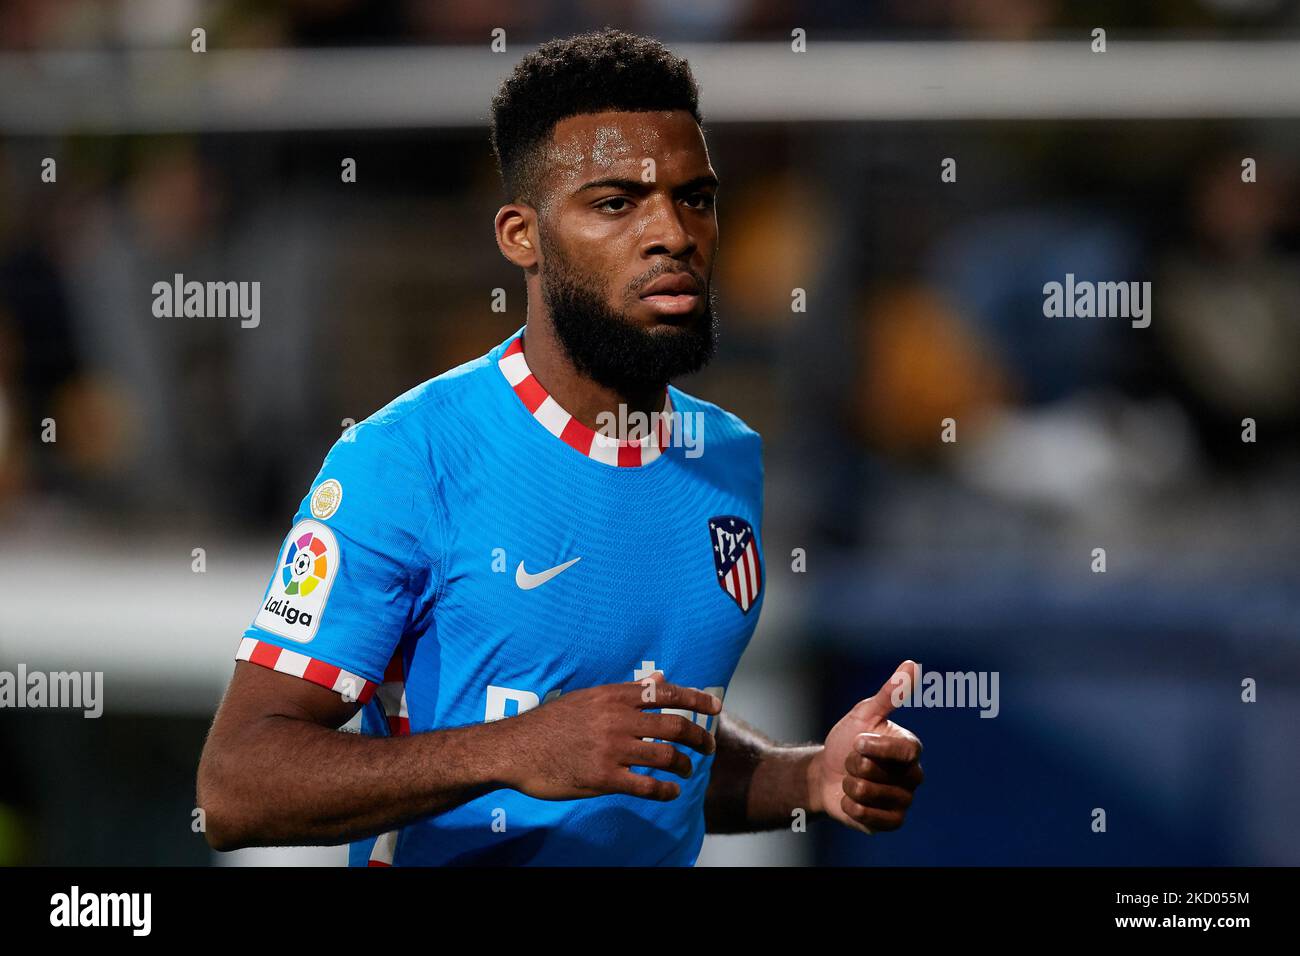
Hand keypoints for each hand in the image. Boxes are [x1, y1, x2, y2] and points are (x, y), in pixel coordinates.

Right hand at [497, 672, 722, 801]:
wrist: (515, 749)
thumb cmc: (551, 723)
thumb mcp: (589, 698)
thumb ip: (626, 691)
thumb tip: (659, 677)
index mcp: (612, 696)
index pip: (665, 693)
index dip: (696, 700)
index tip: (715, 708)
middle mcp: (616, 719)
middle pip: (673, 725)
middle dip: (698, 737)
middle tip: (708, 747)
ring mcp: (611, 749)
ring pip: (665, 756)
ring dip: (683, 765)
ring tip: (687, 770)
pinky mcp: (603, 778)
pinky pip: (646, 785)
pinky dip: (666, 790)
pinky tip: (671, 792)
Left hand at [807, 660, 923, 833]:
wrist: (826, 774)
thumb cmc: (846, 741)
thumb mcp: (864, 714)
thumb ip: (890, 693)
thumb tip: (912, 664)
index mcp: (911, 748)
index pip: (905, 751)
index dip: (876, 747)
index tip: (858, 741)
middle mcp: (914, 775)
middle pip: (878, 774)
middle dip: (854, 766)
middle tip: (854, 763)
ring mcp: (905, 800)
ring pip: (869, 795)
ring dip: (850, 786)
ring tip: (853, 780)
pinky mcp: (892, 822)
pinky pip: (869, 816)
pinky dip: (851, 806)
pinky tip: (852, 800)